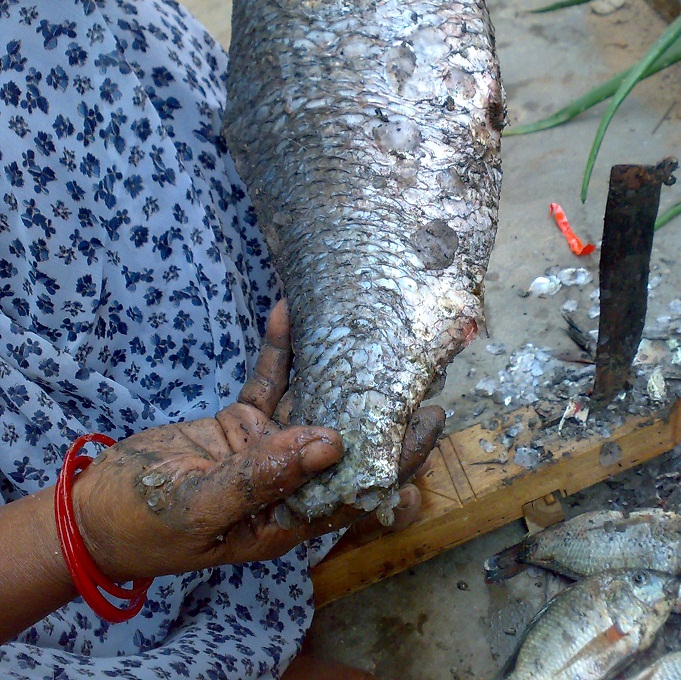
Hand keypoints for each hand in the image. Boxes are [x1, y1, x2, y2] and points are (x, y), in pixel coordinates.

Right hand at [73, 302, 443, 581]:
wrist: (94, 507)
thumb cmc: (144, 524)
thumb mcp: (200, 507)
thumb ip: (261, 478)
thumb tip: (329, 445)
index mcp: (286, 517)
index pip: (357, 489)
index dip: (396, 460)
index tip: (428, 421)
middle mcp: (287, 481)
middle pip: (345, 441)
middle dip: (378, 405)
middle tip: (413, 360)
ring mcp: (264, 447)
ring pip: (310, 401)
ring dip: (333, 365)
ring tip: (364, 324)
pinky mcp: (240, 422)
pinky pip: (268, 380)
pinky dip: (280, 349)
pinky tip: (289, 312)